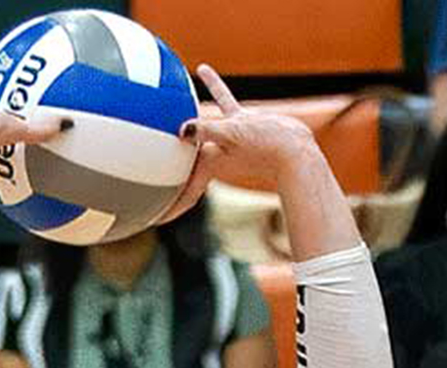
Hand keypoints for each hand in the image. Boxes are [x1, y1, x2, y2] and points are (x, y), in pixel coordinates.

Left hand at [160, 65, 319, 221]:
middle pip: (185, 162)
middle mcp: (216, 151)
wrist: (295, 148)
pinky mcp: (241, 122)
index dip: (171, 208)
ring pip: (199, 127)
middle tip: (150, 174)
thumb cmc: (264, 146)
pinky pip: (221, 100)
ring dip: (184, 121)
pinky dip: (212, 85)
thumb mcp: (231, 135)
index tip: (155, 220)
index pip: (185, 191)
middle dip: (168, 168)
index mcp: (210, 161)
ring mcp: (229, 137)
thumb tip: (181, 130)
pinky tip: (204, 68)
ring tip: (168, 103)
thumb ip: (205, 131)